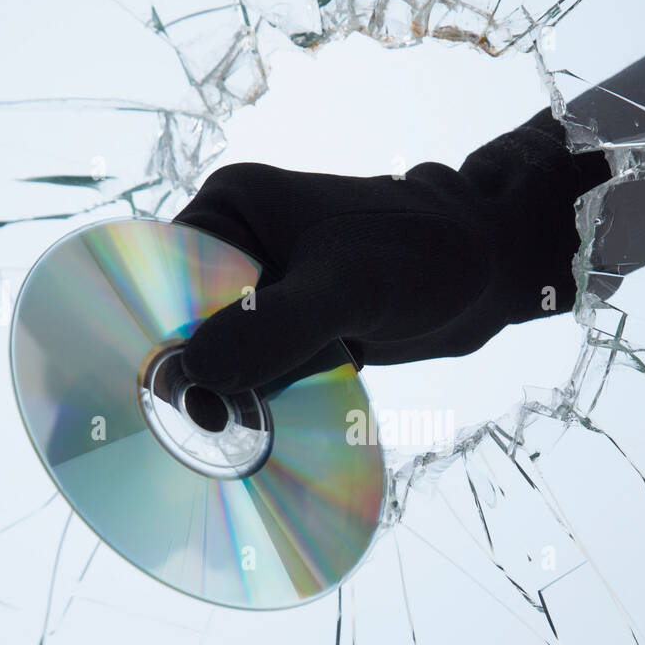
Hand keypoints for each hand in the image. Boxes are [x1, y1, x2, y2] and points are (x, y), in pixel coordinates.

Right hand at [173, 108, 609, 393]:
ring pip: (220, 355)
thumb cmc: (424, 254)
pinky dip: (258, 402)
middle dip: (189, 374)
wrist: (491, 267)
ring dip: (225, 396)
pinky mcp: (292, 330)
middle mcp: (237, 246)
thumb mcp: (346, 289)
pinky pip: (257, 373)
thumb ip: (274, 328)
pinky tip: (259, 432)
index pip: (160, 276)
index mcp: (231, 208)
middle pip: (183, 323)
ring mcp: (264, 291)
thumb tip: (197, 374)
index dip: (153, 334)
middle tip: (196, 428)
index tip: (155, 394)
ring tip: (229, 435)